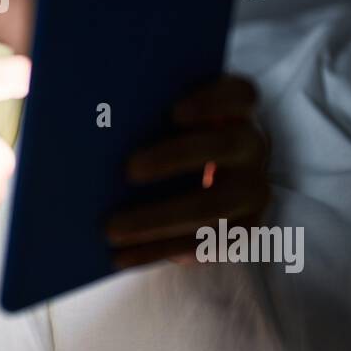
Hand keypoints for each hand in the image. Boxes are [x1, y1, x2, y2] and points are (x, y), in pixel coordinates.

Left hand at [106, 75, 270, 270]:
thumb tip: (97, 117)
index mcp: (236, 107)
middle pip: (225, 145)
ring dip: (160, 219)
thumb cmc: (172, 133)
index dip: (211, 101)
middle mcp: (252, 145)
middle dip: (174, 157)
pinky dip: (165, 251)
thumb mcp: (167, 114)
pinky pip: (210, 245)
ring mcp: (254, 188)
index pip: (239, 94)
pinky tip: (126, 256)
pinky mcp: (246, 226)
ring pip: (216, 205)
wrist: (212, 169)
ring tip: (112, 230)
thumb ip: (147, 111)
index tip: (174, 111)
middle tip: (127, 170)